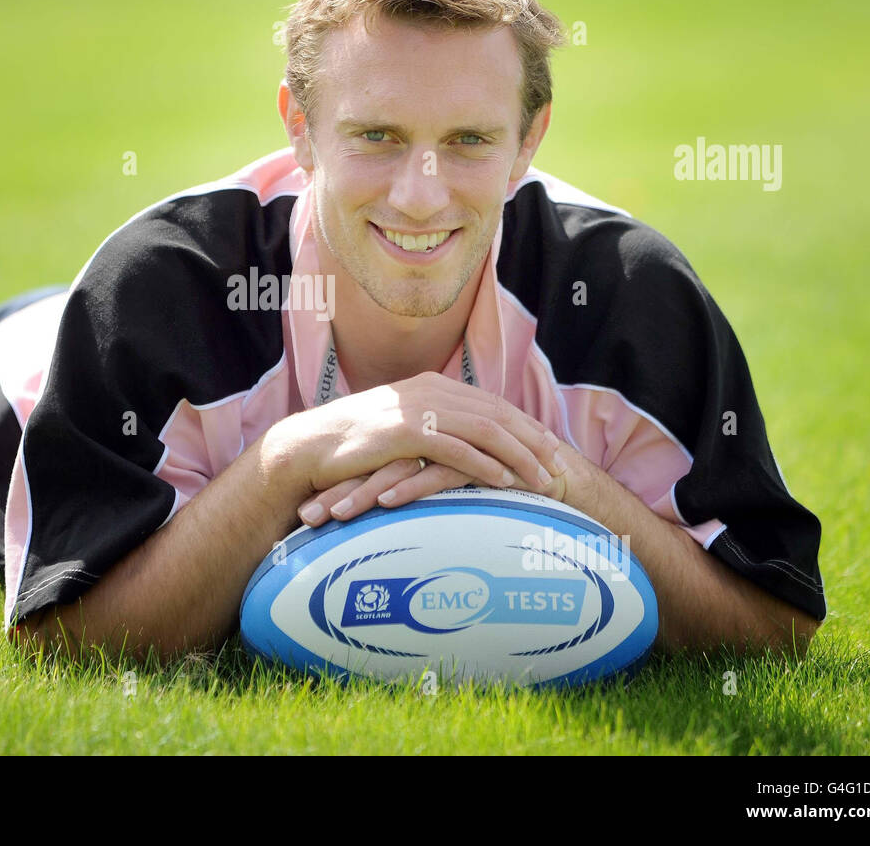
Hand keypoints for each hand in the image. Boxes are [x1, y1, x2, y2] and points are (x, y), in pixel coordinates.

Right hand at [277, 371, 568, 525]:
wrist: (310, 445)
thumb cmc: (350, 444)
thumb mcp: (395, 428)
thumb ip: (427, 429)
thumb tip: (453, 445)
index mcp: (430, 387)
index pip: (490, 403)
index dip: (524, 424)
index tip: (549, 446)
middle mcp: (430, 391)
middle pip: (497, 414)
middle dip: (533, 439)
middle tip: (560, 464)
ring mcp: (419, 409)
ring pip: (485, 430)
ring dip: (519, 456)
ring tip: (543, 479)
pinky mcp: (407, 432)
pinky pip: (458, 449)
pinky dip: (486, 466)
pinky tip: (505, 482)